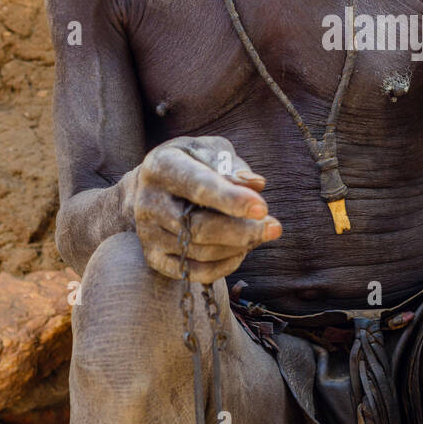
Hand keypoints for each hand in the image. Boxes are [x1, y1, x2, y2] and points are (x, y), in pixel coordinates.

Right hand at [129, 135, 280, 281]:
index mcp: (161, 165)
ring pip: (200, 252)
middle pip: (198, 227)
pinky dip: (224, 266)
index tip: (262, 208)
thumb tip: (256, 185)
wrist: (156, 186)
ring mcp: (148, 232)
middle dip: (242, 230)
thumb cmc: (193, 163)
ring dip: (238, 247)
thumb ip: (232, 165)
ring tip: (259, 233)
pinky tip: (241, 251)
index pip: (198, 186)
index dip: (231, 199)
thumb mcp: (211, 151)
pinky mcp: (153, 256)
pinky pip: (193, 272)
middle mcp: (148, 200)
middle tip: (275, 227)